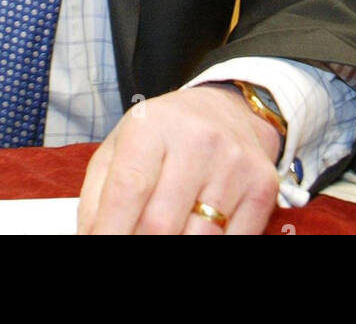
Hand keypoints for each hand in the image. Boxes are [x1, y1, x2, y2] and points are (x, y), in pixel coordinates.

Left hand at [77, 85, 280, 234]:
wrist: (228, 109)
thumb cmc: (165, 134)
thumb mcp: (121, 147)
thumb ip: (99, 197)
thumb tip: (93, 239)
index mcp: (154, 126)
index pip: (128, 190)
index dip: (110, 233)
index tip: (100, 246)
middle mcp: (199, 140)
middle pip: (161, 224)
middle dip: (140, 245)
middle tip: (133, 242)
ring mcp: (235, 164)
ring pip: (199, 238)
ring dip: (175, 247)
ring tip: (164, 235)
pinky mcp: (262, 187)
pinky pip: (233, 240)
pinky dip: (210, 247)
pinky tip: (193, 232)